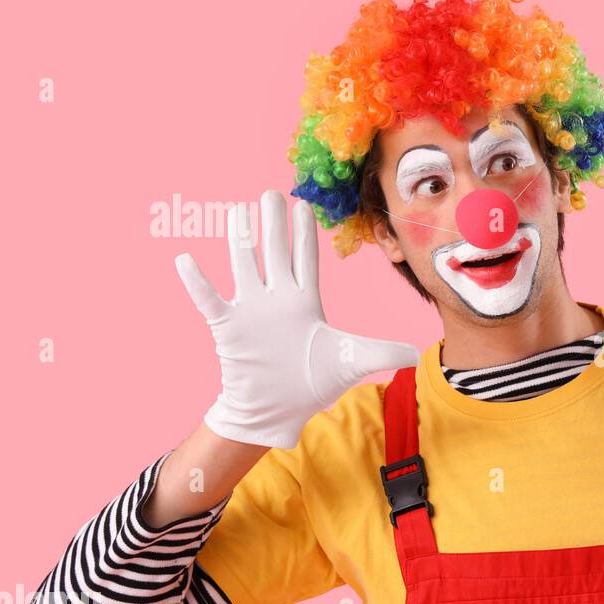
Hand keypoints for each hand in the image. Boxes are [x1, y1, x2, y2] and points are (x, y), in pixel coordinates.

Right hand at [175, 189, 421, 448]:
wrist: (277, 411)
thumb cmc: (313, 384)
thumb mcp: (353, 362)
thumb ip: (383, 351)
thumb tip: (417, 353)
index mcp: (305, 302)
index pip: (305, 259)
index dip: (303, 233)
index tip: (304, 205)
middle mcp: (276, 299)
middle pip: (274, 252)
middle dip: (273, 223)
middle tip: (270, 192)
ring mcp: (250, 310)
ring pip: (244, 264)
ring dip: (240, 238)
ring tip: (237, 210)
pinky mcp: (228, 327)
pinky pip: (209, 298)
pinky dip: (198, 281)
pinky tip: (186, 259)